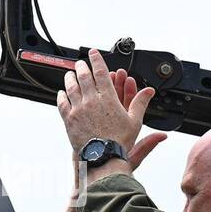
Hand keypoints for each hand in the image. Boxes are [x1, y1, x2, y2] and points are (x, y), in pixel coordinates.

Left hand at [56, 49, 166, 168]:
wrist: (102, 157)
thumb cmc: (119, 142)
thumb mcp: (134, 121)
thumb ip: (140, 103)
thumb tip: (149, 92)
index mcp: (108, 98)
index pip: (100, 72)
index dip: (96, 60)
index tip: (93, 53)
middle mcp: (91, 101)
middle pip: (83, 76)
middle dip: (82, 66)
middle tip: (81, 63)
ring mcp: (78, 109)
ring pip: (71, 87)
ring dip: (70, 78)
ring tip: (70, 74)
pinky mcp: (69, 120)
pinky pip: (62, 103)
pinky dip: (61, 95)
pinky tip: (61, 93)